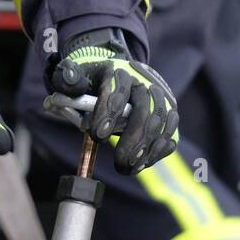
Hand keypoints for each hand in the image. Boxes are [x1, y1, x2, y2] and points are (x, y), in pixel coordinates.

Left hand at [48, 29, 179, 175]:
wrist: (118, 74)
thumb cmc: (94, 81)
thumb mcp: (77, 76)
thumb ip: (69, 80)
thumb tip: (68, 80)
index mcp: (119, 71)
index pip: (118, 89)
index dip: (109, 112)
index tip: (97, 136)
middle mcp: (144, 81)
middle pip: (146, 109)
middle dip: (133, 139)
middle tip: (120, 162)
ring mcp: (160, 97)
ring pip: (162, 121)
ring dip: (148, 148)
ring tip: (131, 168)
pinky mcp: (168, 113)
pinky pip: (171, 132)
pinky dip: (159, 150)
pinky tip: (143, 163)